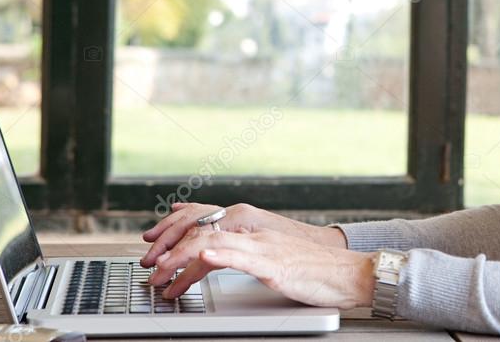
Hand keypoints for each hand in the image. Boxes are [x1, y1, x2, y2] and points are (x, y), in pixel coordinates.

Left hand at [140, 202, 345, 266]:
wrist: (349, 274)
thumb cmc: (315, 272)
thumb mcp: (273, 261)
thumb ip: (245, 257)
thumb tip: (214, 262)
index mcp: (254, 232)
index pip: (206, 224)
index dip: (176, 231)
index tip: (153, 246)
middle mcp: (255, 233)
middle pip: (202, 230)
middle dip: (170, 248)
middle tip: (149, 268)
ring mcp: (264, 247)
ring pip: (213, 242)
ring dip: (181, 258)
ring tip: (161, 274)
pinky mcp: (274, 265)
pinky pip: (240, 256)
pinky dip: (217, 257)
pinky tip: (201, 261)